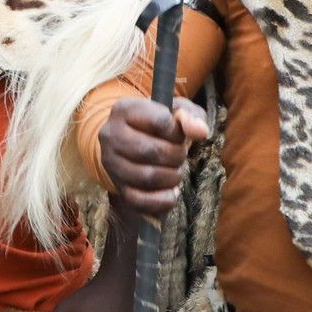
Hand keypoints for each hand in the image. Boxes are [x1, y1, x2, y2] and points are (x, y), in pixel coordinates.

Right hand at [98, 96, 208, 217]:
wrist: (131, 142)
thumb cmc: (158, 124)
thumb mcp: (176, 112)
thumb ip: (191, 116)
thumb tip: (201, 132)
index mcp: (124, 110)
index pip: (159, 121)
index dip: (177, 131)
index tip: (178, 134)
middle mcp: (111, 136)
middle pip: (151, 151)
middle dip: (176, 156)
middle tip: (180, 155)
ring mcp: (111, 164)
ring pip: (147, 178)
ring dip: (172, 177)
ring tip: (175, 170)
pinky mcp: (118, 188)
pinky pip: (141, 202)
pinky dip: (163, 200)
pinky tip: (171, 191)